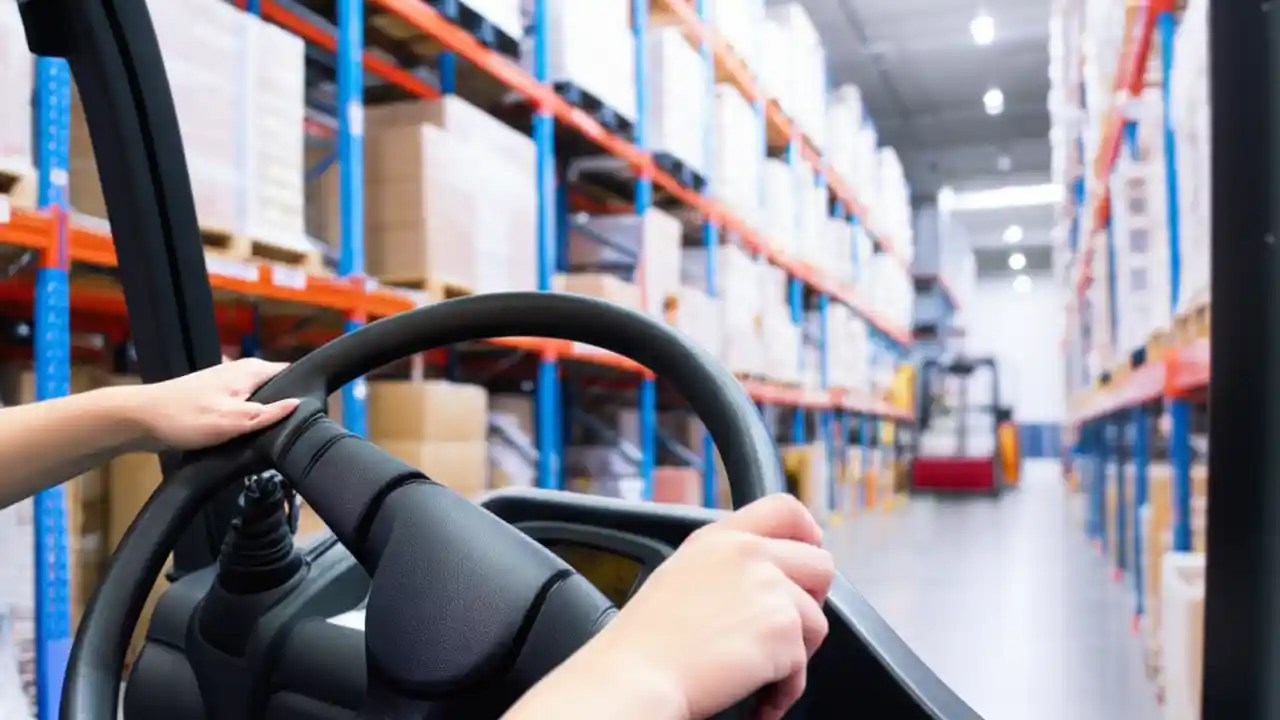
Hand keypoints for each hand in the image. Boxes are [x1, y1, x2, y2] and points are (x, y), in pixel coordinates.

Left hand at [127, 358, 299, 450]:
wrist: (139, 419)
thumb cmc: (186, 418)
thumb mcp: (234, 420)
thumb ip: (269, 414)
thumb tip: (299, 404)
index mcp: (252, 370)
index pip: (293, 374)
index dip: (305, 393)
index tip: (314, 415)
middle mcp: (242, 372)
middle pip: (278, 390)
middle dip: (284, 409)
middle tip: (291, 435)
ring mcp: (227, 385)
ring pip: (259, 401)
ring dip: (264, 418)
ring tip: (269, 440)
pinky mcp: (215, 399)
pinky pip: (243, 409)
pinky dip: (247, 422)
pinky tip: (245, 439)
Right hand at [557, 494, 834, 719]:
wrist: (635, 675)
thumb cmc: (647, 641)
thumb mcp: (682, 575)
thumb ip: (727, 564)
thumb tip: (767, 579)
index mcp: (721, 538)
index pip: (786, 509)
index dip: (808, 535)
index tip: (805, 564)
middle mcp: (748, 554)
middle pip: (820, 565)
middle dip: (811, 603)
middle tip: (784, 632)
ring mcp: (769, 588)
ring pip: (817, 622)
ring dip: (794, 655)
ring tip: (759, 674)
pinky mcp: (783, 628)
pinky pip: (803, 667)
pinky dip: (784, 690)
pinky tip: (757, 697)